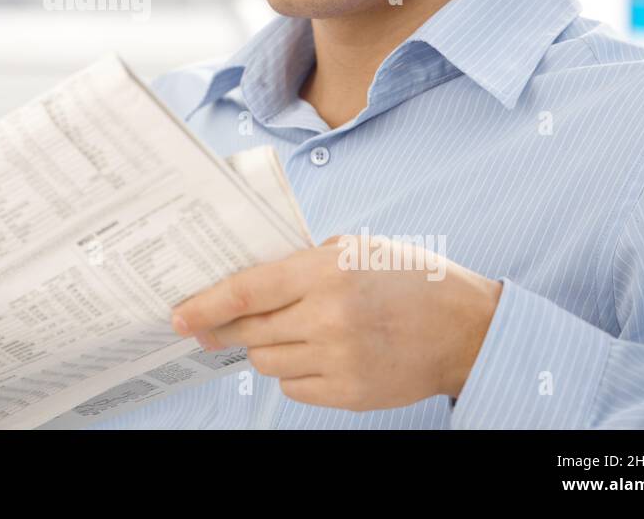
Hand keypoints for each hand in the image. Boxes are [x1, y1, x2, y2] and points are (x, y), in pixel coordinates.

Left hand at [169, 234, 502, 409]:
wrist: (465, 328)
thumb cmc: (407, 278)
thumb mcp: (356, 248)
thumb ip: (302, 261)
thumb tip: (248, 280)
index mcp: (326, 272)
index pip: (246, 292)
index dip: (204, 306)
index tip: (178, 316)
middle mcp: (328, 318)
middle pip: (248, 331)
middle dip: (222, 330)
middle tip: (206, 328)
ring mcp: (339, 360)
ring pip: (266, 361)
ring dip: (263, 348)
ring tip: (286, 332)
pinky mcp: (349, 393)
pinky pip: (293, 387)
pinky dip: (293, 371)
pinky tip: (314, 354)